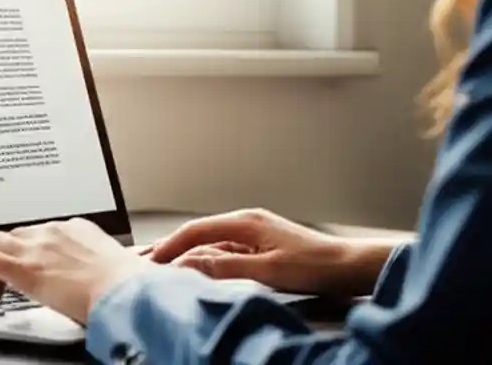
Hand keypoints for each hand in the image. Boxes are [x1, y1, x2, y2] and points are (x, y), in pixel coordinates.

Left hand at [0, 218, 154, 323]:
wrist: (127, 292)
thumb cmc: (129, 287)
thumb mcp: (115, 270)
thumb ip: (100, 272)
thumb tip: (100, 288)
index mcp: (78, 230)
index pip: (39, 233)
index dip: (27, 252)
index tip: (28, 271)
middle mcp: (53, 231)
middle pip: (12, 235)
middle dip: (1, 255)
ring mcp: (36, 246)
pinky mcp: (23, 266)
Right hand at [141, 209, 398, 296]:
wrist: (348, 266)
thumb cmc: (315, 265)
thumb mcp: (267, 270)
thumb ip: (226, 266)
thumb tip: (190, 263)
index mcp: (245, 222)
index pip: (196, 231)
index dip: (170, 245)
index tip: (150, 260)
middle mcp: (246, 222)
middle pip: (199, 233)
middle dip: (170, 246)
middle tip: (143, 259)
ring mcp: (253, 232)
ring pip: (209, 241)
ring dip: (185, 253)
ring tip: (161, 264)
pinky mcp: (260, 244)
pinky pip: (223, 248)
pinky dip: (204, 257)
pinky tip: (195, 268)